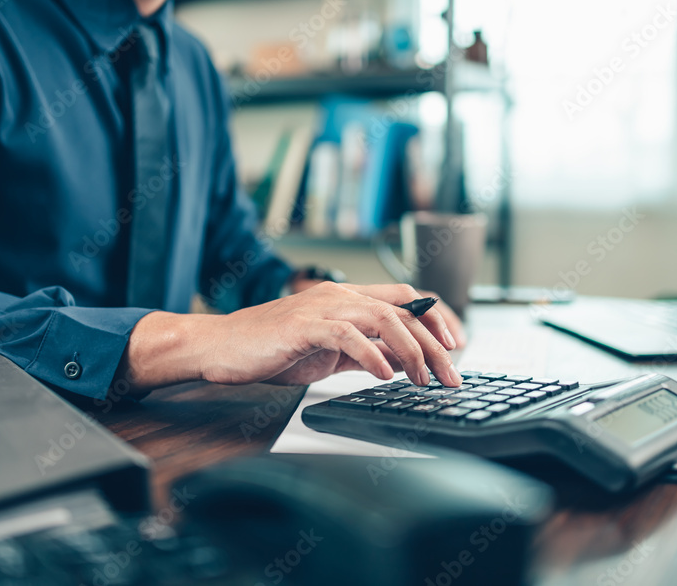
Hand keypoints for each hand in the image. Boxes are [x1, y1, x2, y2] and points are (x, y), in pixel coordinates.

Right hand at [208, 282, 461, 386]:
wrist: (220, 346)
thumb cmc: (270, 348)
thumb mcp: (329, 352)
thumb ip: (365, 351)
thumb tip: (403, 362)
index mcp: (347, 299)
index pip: (406, 298)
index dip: (437, 319)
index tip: (456, 346)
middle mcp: (339, 295)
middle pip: (404, 310)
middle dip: (435, 344)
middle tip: (451, 375)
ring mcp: (322, 307)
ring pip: (384, 318)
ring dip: (412, 350)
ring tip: (423, 379)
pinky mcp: (303, 325)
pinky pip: (347, 334)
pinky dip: (372, 354)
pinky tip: (385, 375)